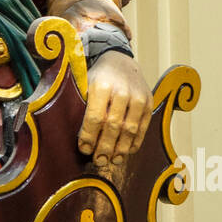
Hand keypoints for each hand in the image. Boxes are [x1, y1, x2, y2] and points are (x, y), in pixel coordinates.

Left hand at [77, 50, 152, 169]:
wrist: (121, 61)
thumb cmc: (98, 78)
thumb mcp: (85, 85)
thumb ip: (81, 106)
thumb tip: (72, 135)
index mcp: (102, 85)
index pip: (95, 117)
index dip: (89, 137)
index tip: (84, 149)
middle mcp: (122, 91)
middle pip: (113, 126)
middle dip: (105, 147)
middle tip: (98, 160)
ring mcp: (138, 97)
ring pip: (130, 130)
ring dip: (120, 149)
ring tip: (112, 160)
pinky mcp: (149, 102)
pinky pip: (143, 127)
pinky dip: (134, 142)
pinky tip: (126, 151)